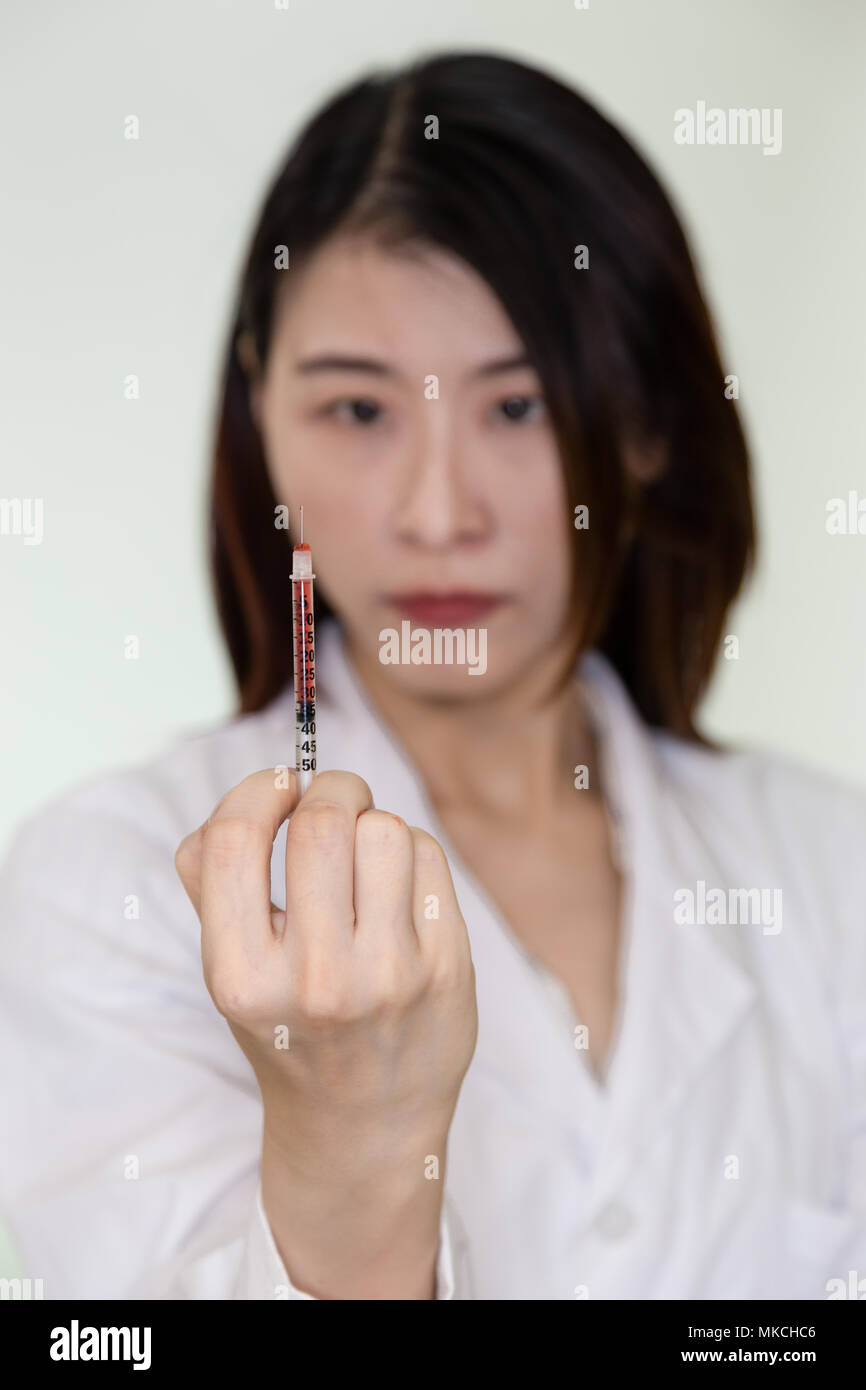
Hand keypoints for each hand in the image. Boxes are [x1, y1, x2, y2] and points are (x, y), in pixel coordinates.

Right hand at [175, 768, 477, 1297]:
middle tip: (332, 801)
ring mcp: (390, 976)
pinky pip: (429, 858)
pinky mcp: (447, 967)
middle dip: (330, 790)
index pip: (233, 841)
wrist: (363, 1126)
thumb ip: (212, 884)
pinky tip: (397, 888)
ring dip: (373, 824)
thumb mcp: (230, 973)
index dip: (256, 792)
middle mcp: (317, 980)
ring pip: (386, 831)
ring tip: (365, 857)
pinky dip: (411, 854)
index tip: (276, 786)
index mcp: (241, 979)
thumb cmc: (290, 1029)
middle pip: (324, 823)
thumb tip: (248, 798)